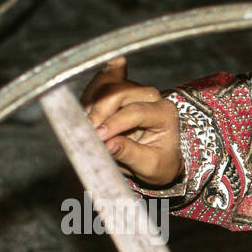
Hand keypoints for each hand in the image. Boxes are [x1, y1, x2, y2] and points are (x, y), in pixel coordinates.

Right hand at [79, 56, 182, 186]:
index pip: (136, 112)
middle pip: (118, 93)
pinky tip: (87, 118)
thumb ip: (129, 154)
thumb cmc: (159, 161)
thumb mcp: (149, 165)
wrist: (159, 157)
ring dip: (91, 107)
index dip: (114, 123)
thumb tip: (108, 145)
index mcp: (164, 112)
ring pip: (104, 87)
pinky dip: (89, 101)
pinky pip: (97, 86)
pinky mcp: (118, 87)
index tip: (98, 136)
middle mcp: (150, 95)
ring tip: (87, 128)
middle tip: (88, 131)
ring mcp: (133, 88)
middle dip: (99, 112)